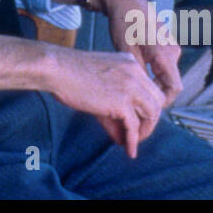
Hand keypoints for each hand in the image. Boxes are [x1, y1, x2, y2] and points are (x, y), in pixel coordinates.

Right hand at [45, 46, 164, 158]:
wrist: (56, 68)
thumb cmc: (69, 72)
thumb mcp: (99, 80)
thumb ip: (113, 101)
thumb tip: (122, 131)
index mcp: (130, 62)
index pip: (149, 88)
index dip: (145, 107)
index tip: (137, 120)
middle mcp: (135, 72)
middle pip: (156, 101)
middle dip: (149, 120)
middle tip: (138, 133)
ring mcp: (130, 86)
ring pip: (152, 113)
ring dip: (145, 131)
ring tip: (133, 142)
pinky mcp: (121, 102)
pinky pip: (134, 126)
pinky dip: (133, 140)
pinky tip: (129, 149)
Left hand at [93, 0, 182, 107]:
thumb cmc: (124, 23)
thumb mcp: (127, 53)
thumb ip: (138, 75)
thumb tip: (141, 96)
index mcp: (165, 54)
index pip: (174, 88)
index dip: (162, 102)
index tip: (145, 107)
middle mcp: (173, 50)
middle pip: (170, 82)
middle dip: (155, 94)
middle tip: (136, 100)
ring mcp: (171, 45)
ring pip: (166, 73)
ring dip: (153, 82)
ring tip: (134, 86)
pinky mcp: (166, 42)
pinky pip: (163, 63)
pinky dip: (154, 71)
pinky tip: (136, 71)